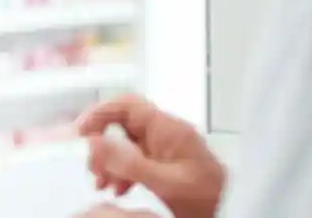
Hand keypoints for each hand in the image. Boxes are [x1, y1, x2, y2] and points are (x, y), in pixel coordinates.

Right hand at [76, 94, 225, 217]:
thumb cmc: (206, 198)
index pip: (126, 105)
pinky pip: (136, 158)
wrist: (231, 209)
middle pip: (122, 123)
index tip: (81, 134)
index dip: (99, 113)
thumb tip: (94, 142)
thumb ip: (129, 161)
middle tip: (93, 169)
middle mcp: (165, 132)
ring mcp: (165, 147)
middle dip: (102, 144)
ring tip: (103, 184)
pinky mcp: (166, 162)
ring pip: (126, 143)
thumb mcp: (164, 182)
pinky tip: (119, 189)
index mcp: (167, 128)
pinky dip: (122, 172)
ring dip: (110, 162)